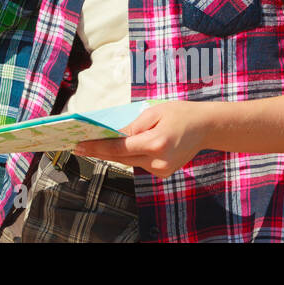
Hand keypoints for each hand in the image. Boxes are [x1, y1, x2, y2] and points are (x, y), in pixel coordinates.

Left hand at [72, 101, 211, 177]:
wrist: (205, 127)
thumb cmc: (179, 114)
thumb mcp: (153, 113)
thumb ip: (131, 126)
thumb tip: (111, 135)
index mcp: (155, 143)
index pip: (118, 148)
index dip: (96, 147)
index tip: (78, 146)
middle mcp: (158, 161)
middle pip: (120, 157)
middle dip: (99, 151)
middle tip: (78, 146)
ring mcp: (161, 170)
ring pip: (128, 161)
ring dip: (112, 153)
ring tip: (90, 146)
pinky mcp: (163, 172)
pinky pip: (139, 162)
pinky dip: (128, 155)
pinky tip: (116, 148)